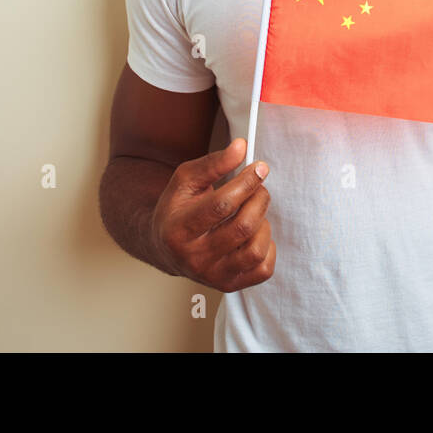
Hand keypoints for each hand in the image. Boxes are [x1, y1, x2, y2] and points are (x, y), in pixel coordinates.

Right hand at [151, 138, 276, 292]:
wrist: (166, 247)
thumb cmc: (178, 209)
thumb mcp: (186, 179)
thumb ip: (213, 162)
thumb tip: (241, 147)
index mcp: (178, 229)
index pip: (221, 205)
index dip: (246, 183)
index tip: (259, 168)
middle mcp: (193, 258)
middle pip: (242, 227)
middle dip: (259, 199)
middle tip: (259, 188)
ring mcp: (212, 276)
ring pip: (255, 250)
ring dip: (263, 223)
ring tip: (254, 212)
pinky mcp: (229, 285)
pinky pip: (263, 269)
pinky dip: (267, 246)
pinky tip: (254, 234)